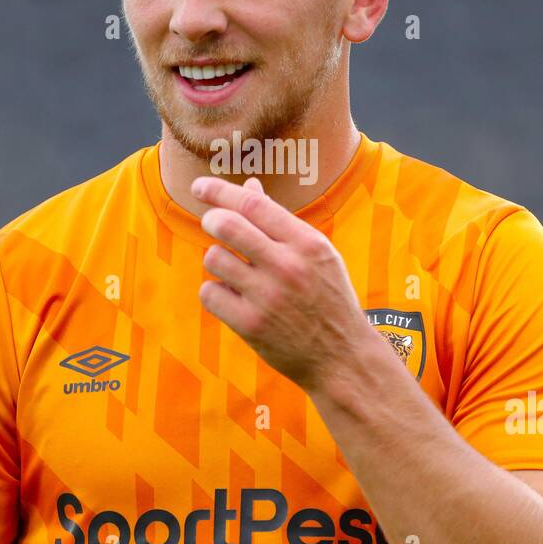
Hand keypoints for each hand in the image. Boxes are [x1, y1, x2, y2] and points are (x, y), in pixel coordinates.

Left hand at [190, 175, 381, 392]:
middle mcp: (288, 267)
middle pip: (227, 225)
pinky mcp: (250, 325)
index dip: (219, 190)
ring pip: (214, 258)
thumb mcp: (317, 254)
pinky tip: (233, 297)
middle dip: (210, 218)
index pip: (253, 204)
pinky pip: (210, 293)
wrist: (342, 357)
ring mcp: (268, 297)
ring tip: (233, 270)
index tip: (200, 186)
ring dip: (216, 259)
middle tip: (210, 222)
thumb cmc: (328, 298)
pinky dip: (216, 292)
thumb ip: (280, 221)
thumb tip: (249, 187)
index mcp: (307, 243)